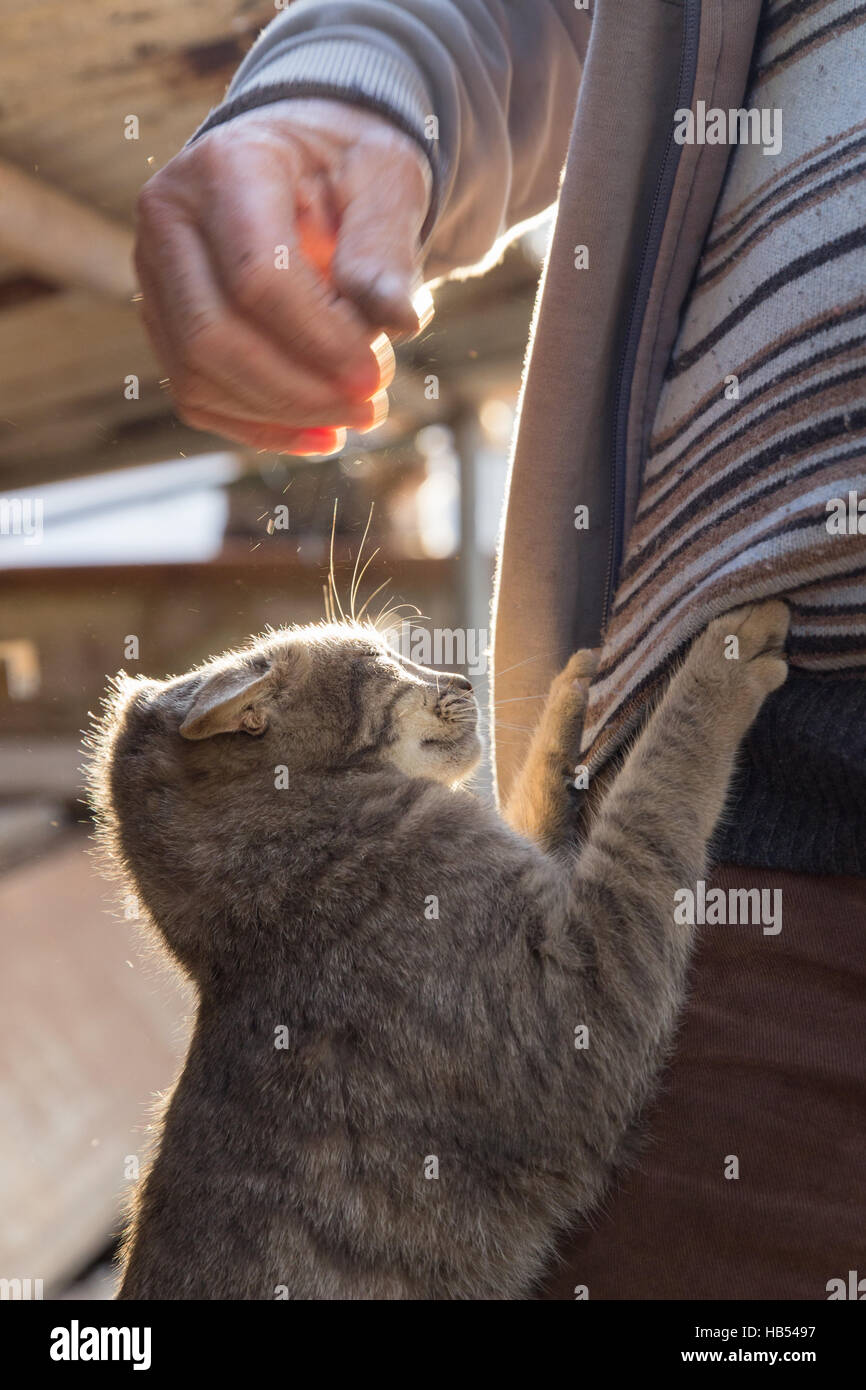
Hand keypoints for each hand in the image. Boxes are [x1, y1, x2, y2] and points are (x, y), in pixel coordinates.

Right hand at [134, 98, 432, 453]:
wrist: (306, 156)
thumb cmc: (349, 167)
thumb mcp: (386, 183)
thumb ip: (387, 248)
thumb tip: (399, 321)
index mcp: (225, 166)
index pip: (256, 279)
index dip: (319, 342)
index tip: (378, 374)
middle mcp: (169, 217)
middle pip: (213, 337)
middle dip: (299, 390)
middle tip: (371, 406)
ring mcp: (153, 271)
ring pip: (197, 375)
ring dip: (283, 415)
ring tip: (356, 414)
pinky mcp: (161, 318)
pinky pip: (195, 396)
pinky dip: (261, 427)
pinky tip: (321, 432)